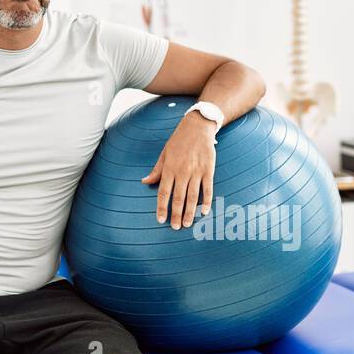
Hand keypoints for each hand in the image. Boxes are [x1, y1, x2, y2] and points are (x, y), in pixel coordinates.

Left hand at [139, 114, 216, 229]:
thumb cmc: (179, 139)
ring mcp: (196, 171)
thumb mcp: (164, 153)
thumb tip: (145, 182)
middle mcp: (182, 172)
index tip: (160, 219)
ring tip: (188, 224)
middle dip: (176, 214)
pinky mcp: (208, 170)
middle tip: (175, 227)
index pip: (163, 192)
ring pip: (192, 196)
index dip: (161, 207)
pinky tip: (204, 212)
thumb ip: (156, 170)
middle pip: (178, 198)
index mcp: (169, 168)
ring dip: (190, 212)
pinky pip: (207, 189)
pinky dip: (206, 201)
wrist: (198, 126)